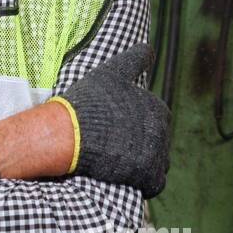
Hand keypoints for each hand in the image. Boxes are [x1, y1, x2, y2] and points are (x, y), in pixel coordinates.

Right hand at [55, 43, 170, 196]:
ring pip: (158, 162)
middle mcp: (161, 129)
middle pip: (156, 141)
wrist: (71, 134)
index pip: (155, 119)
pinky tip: (130, 180)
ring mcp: (156, 152)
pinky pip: (155, 183)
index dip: (136, 125)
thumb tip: (149, 48)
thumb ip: (133, 59)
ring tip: (120, 164)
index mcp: (156, 107)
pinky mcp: (148, 174)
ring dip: (144, 164)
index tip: (117, 128)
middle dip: (142, 145)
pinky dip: (145, 183)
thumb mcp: (110, 73)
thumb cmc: (88, 103)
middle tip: (115, 147)